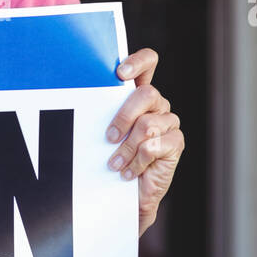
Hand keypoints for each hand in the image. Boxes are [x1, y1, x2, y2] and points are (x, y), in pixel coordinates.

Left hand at [105, 47, 183, 236]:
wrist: (127, 194)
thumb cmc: (112, 159)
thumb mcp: (104, 133)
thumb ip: (102, 113)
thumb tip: (80, 102)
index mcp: (139, 95)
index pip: (148, 63)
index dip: (138, 62)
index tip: (119, 74)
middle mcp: (157, 105)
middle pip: (147, 94)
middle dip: (124, 116)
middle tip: (109, 137)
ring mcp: (169, 122)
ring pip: (147, 124)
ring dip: (126, 148)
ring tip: (114, 164)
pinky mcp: (175, 142)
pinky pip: (153, 146)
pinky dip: (136, 162)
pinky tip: (129, 173)